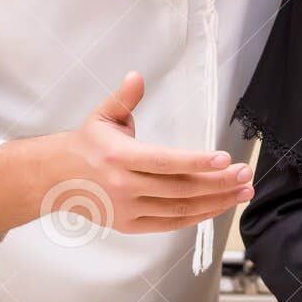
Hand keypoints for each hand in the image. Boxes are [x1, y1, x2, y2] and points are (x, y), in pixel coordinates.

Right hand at [42, 71, 252, 233]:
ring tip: (242, 192)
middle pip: (180, 188)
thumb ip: (124, 98)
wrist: (56, 179)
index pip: (165, 162)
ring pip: (180, 209)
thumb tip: (137, 76)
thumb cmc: (86, 145)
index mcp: (119, 157)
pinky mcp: (130, 225)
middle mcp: (124, 186)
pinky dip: (197, 216)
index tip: (224, 159)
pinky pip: (170, 223)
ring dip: (215, 202)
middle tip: (245, 174)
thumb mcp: (102, 116)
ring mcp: (128, 209)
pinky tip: (218, 206)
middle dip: (218, 183)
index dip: (196, 161)